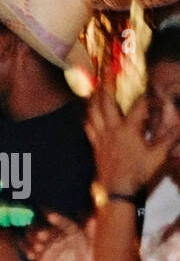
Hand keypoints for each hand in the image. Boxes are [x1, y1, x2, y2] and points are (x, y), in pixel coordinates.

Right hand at [23, 211, 95, 260]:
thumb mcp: (92, 249)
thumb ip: (90, 234)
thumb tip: (92, 219)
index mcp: (70, 232)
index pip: (64, 223)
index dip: (57, 219)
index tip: (50, 216)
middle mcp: (57, 236)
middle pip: (46, 229)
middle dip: (42, 231)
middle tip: (41, 235)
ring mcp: (47, 246)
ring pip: (35, 238)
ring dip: (33, 240)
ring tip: (37, 246)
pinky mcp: (40, 257)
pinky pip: (31, 251)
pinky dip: (28, 251)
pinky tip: (31, 256)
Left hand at [86, 66, 179, 193]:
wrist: (116, 190)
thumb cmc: (138, 172)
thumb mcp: (159, 155)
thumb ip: (169, 136)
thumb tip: (178, 119)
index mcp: (128, 130)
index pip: (139, 104)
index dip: (146, 92)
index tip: (150, 81)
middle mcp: (111, 129)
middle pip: (107, 101)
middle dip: (108, 84)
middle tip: (108, 69)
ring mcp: (100, 136)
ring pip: (94, 111)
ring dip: (95, 96)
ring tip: (96, 84)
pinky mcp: (95, 144)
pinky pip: (89, 125)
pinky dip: (89, 114)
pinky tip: (89, 110)